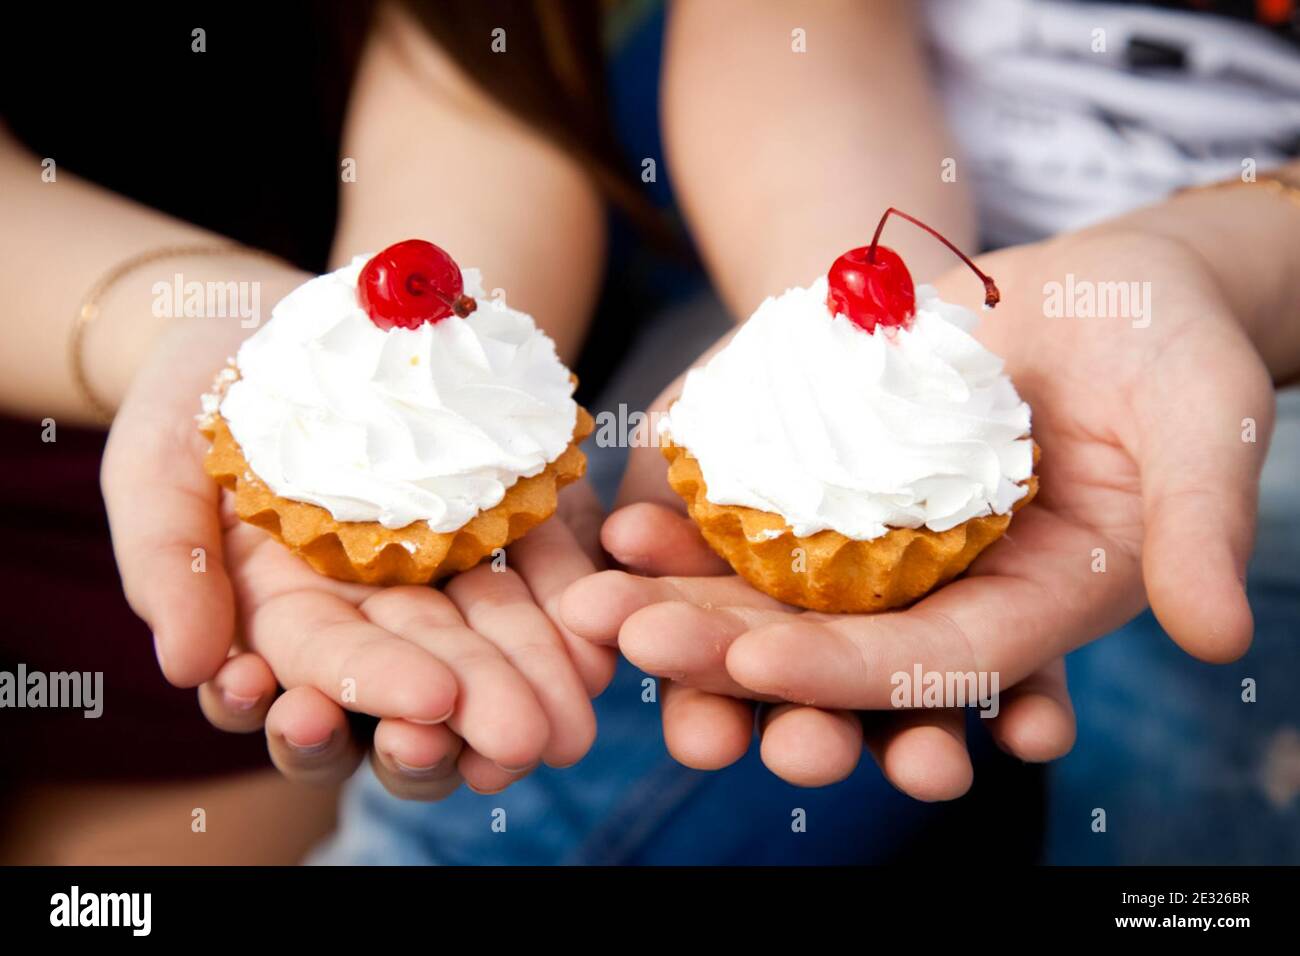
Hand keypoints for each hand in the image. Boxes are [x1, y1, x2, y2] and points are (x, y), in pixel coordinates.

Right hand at [103, 316, 615, 798]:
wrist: (291, 317)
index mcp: (291, 617)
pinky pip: (551, 570)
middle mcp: (378, 613)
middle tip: (520, 741)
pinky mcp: (512, 525)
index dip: (373, 690)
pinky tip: (600, 630)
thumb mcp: (157, 464)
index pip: (329, 668)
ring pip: (497, 643)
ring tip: (573, 718)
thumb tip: (185, 667)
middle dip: (472, 716)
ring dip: (536, 680)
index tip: (425, 708)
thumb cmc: (206, 395)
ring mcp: (452, 573)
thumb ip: (165, 561)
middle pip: (426, 681)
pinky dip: (576, 600)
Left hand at [562, 228, 1273, 796]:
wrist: (1112, 291)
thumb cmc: (1172, 348)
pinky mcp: (837, 479)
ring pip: (771, 590)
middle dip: (730, 655)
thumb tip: (1222, 637)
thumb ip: (1200, 523)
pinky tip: (617, 516)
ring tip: (598, 597)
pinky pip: (754, 510)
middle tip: (636, 644)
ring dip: (683, 597)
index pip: (930, 663)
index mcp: (1029, 606)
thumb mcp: (1202, 421)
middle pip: (827, 644)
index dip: (843, 673)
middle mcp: (941, 589)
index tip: (753, 668)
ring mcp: (881, 539)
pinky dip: (687, 518)